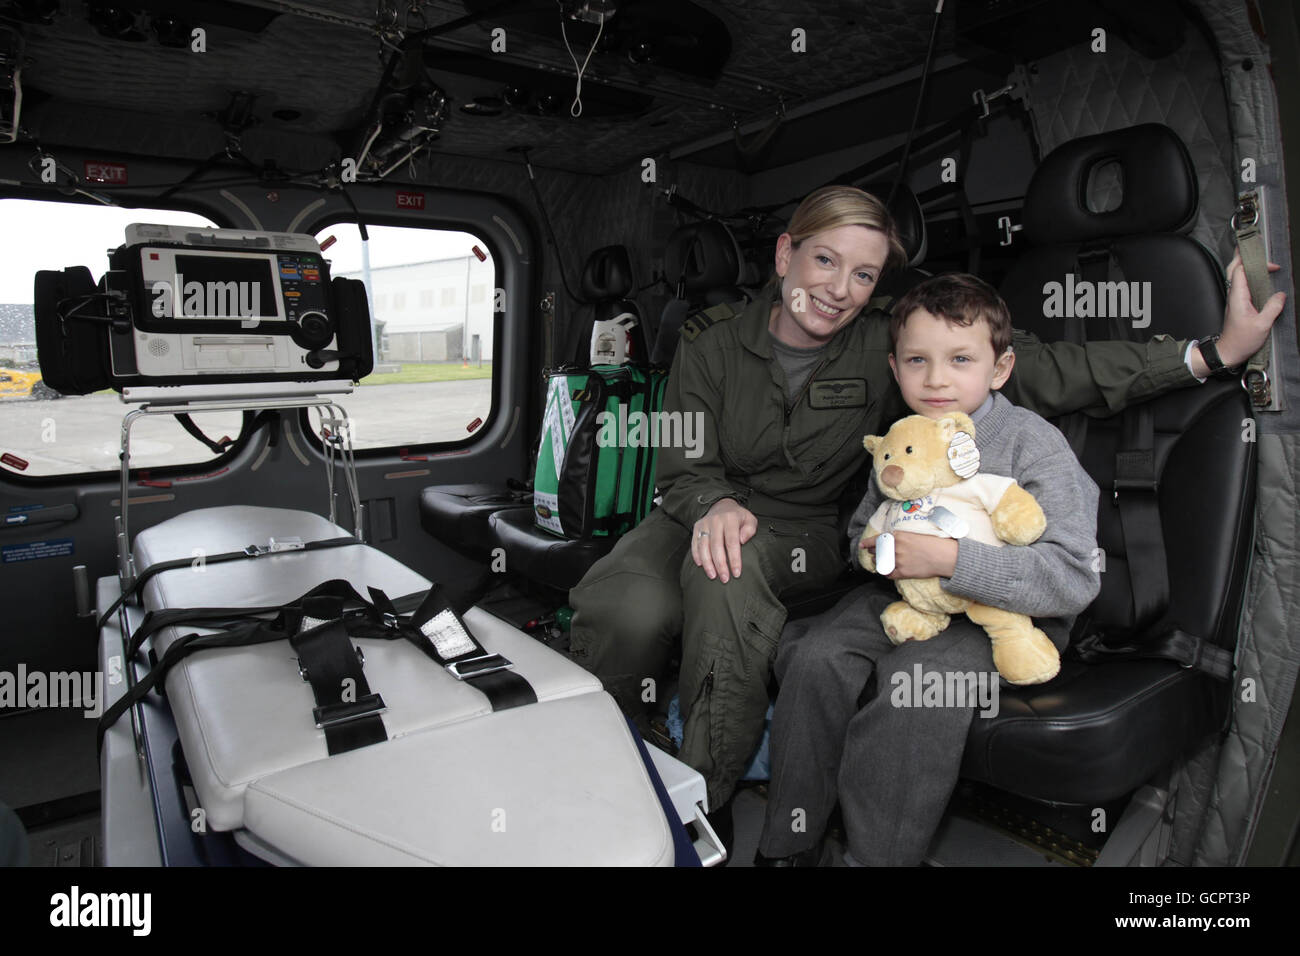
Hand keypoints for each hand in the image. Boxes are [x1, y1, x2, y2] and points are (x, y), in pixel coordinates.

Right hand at [692, 498, 757, 582]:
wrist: (721, 505)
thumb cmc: (738, 517)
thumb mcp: (749, 519)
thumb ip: (749, 530)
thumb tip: (742, 541)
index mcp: (730, 519)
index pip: (732, 542)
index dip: (734, 559)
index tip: (736, 572)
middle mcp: (715, 521)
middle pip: (716, 546)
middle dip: (720, 565)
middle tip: (725, 578)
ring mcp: (704, 524)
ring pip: (704, 546)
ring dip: (707, 563)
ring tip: (713, 576)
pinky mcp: (696, 528)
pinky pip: (695, 543)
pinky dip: (697, 555)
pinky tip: (700, 565)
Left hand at [860, 531, 958, 579]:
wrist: (943, 556)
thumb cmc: (933, 543)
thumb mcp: (914, 535)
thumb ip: (900, 538)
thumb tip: (891, 541)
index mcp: (898, 536)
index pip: (877, 539)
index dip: (867, 543)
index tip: (862, 545)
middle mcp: (895, 548)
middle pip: (878, 551)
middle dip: (874, 552)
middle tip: (873, 553)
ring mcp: (898, 561)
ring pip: (881, 563)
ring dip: (879, 563)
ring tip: (880, 562)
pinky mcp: (903, 572)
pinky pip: (889, 574)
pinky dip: (887, 573)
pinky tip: (888, 572)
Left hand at [1192, 249, 1286, 373]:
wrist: (1228, 352)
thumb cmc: (1241, 341)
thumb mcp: (1262, 325)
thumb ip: (1273, 307)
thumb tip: (1281, 295)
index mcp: (1238, 297)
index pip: (1240, 271)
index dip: (1255, 263)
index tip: (1272, 266)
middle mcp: (1234, 295)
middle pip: (1234, 269)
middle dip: (1242, 256)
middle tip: (1252, 245)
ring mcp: (1235, 299)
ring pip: (1237, 276)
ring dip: (1245, 264)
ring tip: (1255, 255)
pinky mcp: (1239, 304)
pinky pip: (1242, 284)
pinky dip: (1248, 275)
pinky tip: (1257, 274)